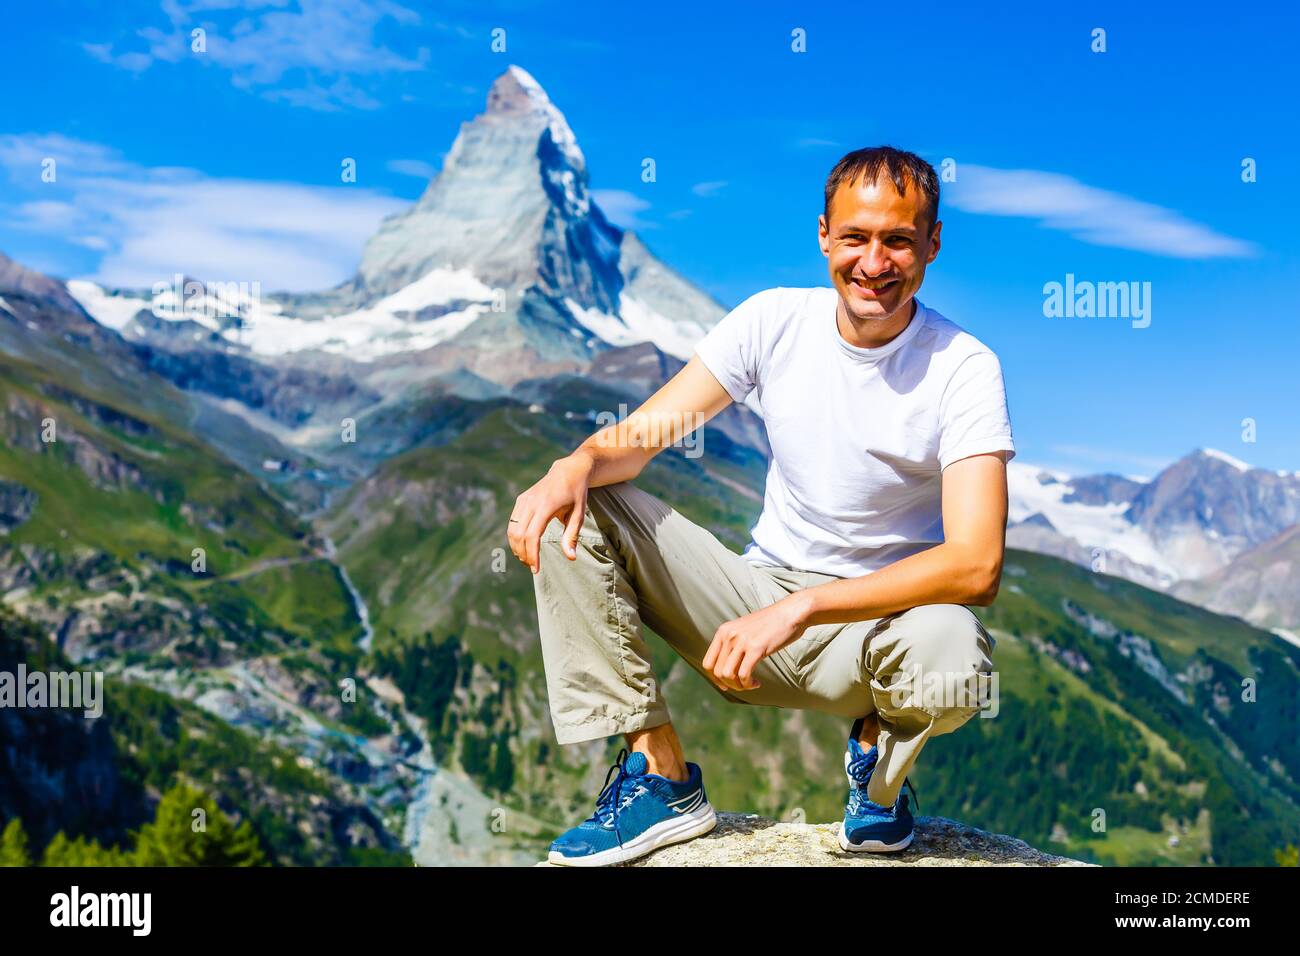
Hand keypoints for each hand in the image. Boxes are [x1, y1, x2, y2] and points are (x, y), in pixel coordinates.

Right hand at [507, 453, 592, 573]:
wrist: (568, 471)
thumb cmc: (576, 494)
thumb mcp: (579, 514)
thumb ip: (572, 536)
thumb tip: (570, 557)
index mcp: (546, 505)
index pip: (532, 535)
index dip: (532, 554)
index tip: (536, 569)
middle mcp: (531, 502)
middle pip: (519, 535)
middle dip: (523, 554)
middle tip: (532, 566)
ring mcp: (524, 500)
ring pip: (512, 530)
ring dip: (517, 547)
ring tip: (527, 559)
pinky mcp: (521, 500)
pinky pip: (513, 523)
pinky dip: (515, 537)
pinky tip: (524, 546)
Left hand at [701, 597, 809, 691]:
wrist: (791, 612)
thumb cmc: (771, 624)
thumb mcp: (744, 630)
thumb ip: (733, 643)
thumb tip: (726, 668)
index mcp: (723, 631)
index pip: (707, 663)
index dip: (714, 679)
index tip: (726, 685)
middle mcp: (729, 635)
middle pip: (717, 672)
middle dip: (729, 685)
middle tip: (743, 686)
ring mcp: (742, 641)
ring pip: (728, 675)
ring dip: (738, 686)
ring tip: (750, 684)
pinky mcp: (756, 648)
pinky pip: (744, 675)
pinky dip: (748, 684)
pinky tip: (756, 683)